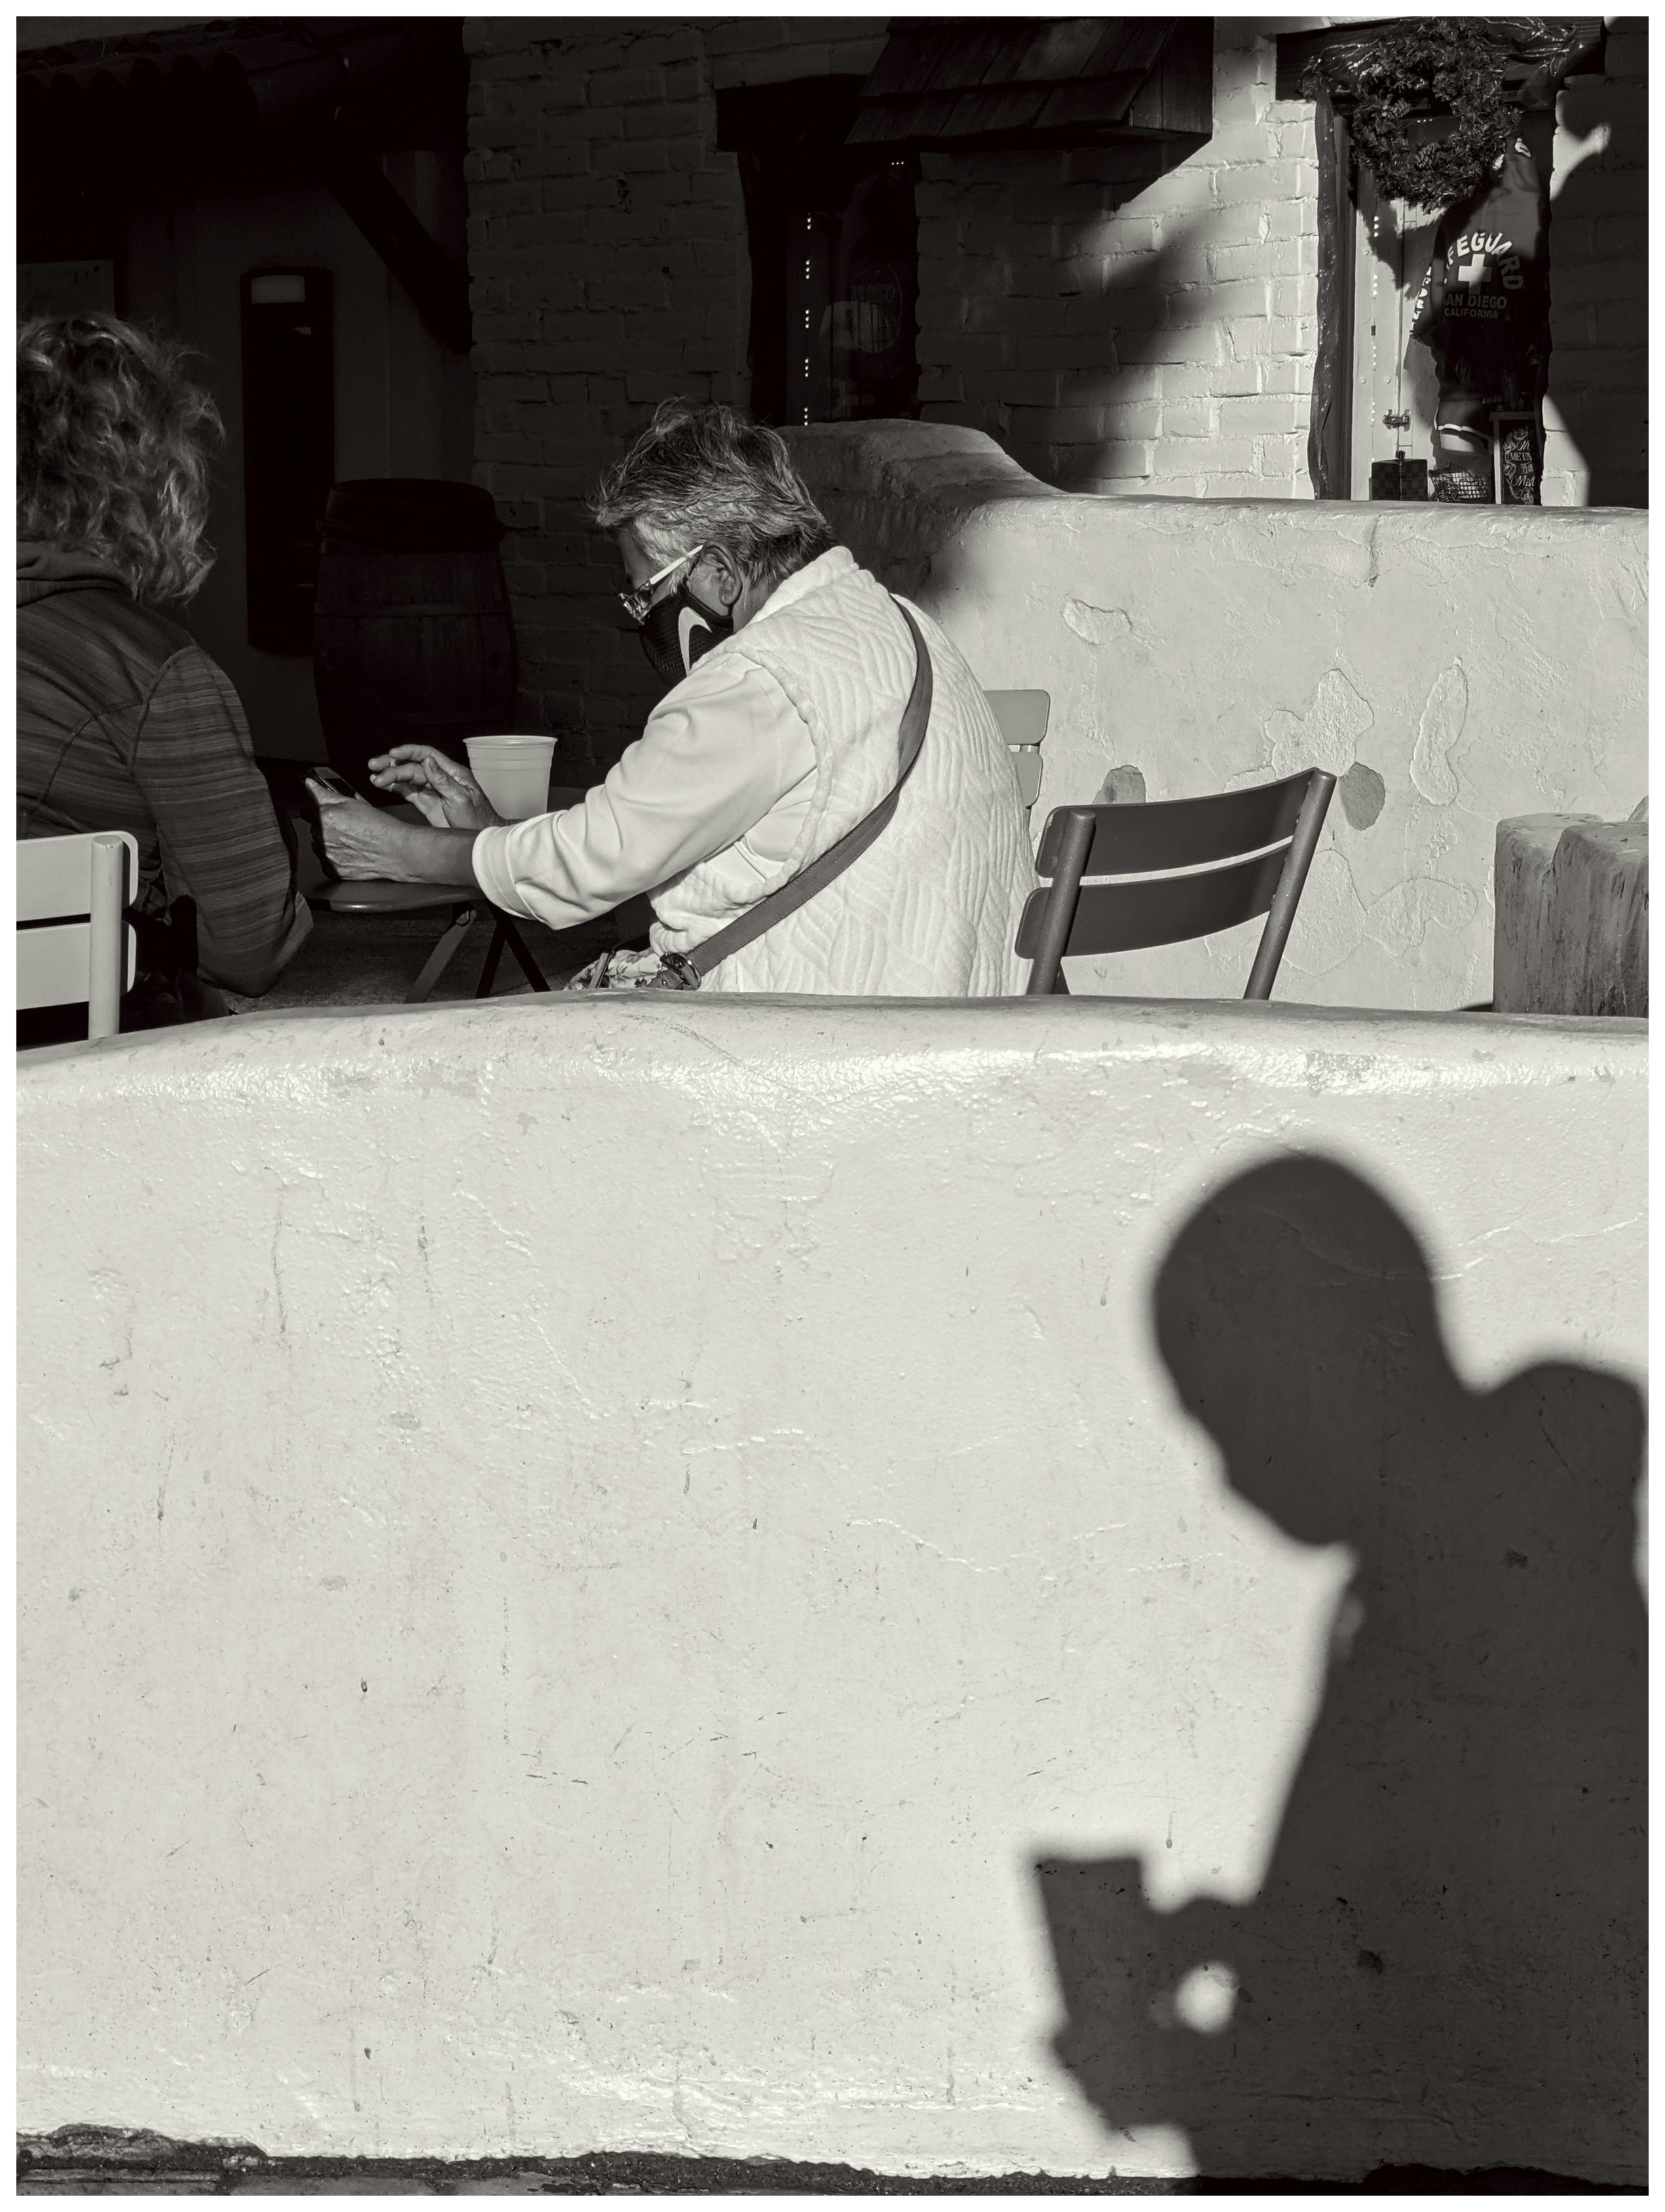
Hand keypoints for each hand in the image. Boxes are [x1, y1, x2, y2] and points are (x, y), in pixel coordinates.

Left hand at [304, 782, 418, 880]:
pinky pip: (326, 861)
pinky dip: (334, 858)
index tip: (328, 812)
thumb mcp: (352, 803)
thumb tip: (309, 784)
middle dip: (325, 826)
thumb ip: (325, 794)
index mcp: (323, 818)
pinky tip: (349, 853)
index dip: (318, 810)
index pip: (305, 811)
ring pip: (319, 845)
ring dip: (328, 842)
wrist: (395, 852)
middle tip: (346, 827)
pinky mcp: (332, 871)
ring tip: (349, 841)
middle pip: (313, 829)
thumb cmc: (379, 827)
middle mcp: (321, 838)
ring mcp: (326, 856)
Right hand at [366, 744, 505, 829]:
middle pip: (413, 766)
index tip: (393, 754)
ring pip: (407, 778)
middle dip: (392, 765)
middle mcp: (440, 779)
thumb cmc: (478, 819)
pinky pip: (408, 791)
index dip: (409, 752)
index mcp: (451, 773)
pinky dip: (395, 788)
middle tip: (375, 766)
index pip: (427, 754)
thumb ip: (443, 780)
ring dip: (390, 777)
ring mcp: (432, 791)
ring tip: (375, 778)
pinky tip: (383, 786)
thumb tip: (427, 761)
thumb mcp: (462, 798)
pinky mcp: (426, 803)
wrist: (480, 839)